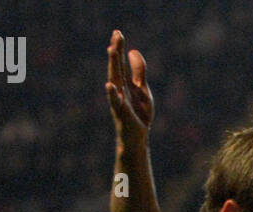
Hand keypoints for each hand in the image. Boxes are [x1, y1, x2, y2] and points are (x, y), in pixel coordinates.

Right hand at [106, 30, 152, 145]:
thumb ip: (139, 72)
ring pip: (115, 80)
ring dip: (113, 65)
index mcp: (125, 83)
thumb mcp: (143, 91)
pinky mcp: (122, 114)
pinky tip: (110, 85)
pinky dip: (112, 94)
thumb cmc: (139, 114)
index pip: (120, 62)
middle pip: (116, 67)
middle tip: (117, 34)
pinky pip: (115, 103)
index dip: (119, 48)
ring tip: (112, 50)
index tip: (118, 32)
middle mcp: (119, 89)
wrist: (137, 139)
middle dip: (116, 51)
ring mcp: (119, 101)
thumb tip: (134, 51)